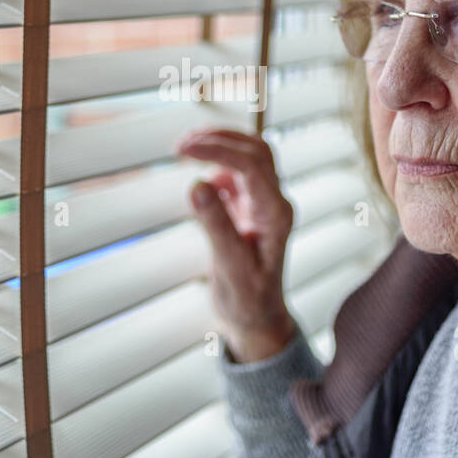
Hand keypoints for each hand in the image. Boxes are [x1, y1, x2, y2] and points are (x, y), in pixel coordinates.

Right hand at [176, 127, 297, 362]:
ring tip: (186, 147)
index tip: (184, 149)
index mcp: (276, 215)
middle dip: (220, 139)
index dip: (218, 149)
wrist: (256, 318)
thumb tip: (197, 184)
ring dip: (221, 144)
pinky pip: (240, 172)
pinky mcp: (252, 206)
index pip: (251, 165)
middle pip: (256, 150)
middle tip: (181, 144)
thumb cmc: (246, 298)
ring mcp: (265, 203)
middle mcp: (275, 203)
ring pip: (251, 156)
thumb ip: (215, 225)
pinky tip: (200, 174)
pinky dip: (219, 162)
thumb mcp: (228, 267)